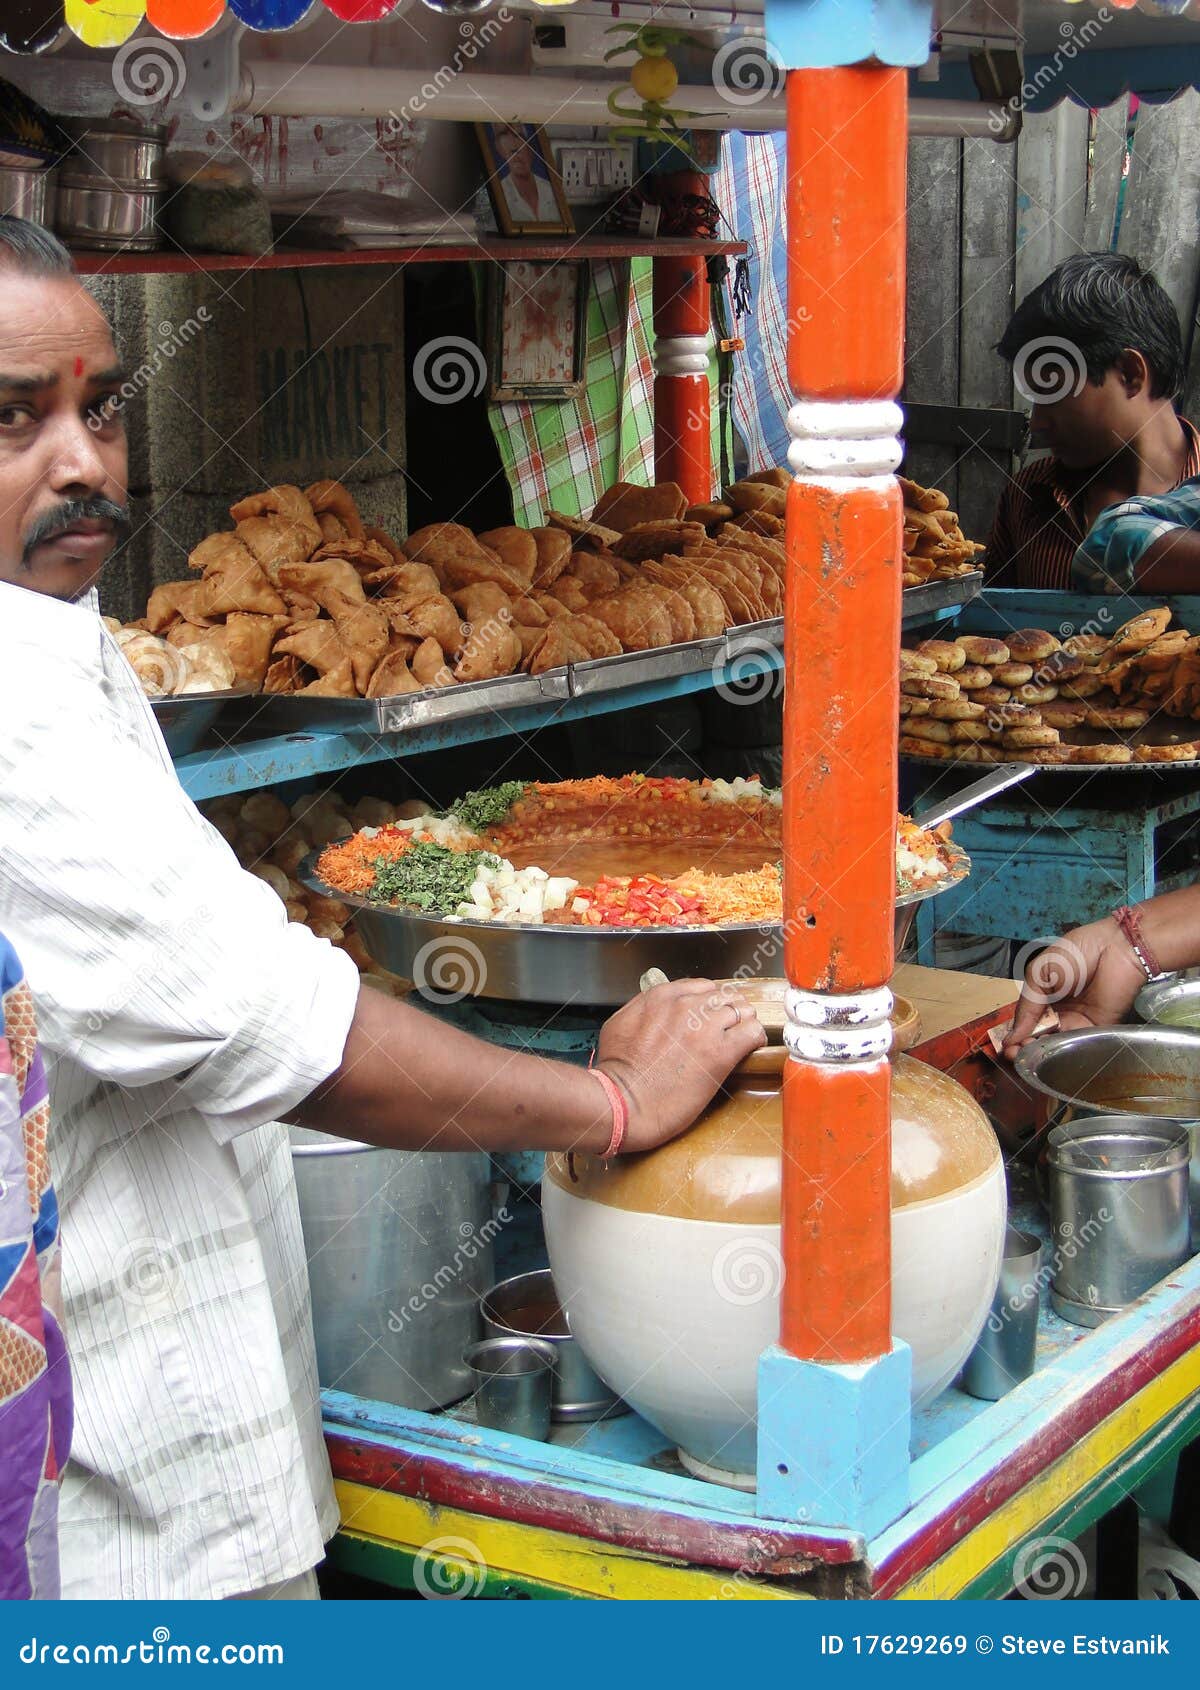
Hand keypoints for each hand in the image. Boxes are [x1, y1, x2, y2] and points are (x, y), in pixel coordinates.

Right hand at [594, 978, 765, 1153]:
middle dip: (729, 1011)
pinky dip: (754, 1038)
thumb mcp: (621, 1022)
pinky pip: (752, 1032)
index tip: (711, 1015)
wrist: (624, 1102)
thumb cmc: (617, 1070)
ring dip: (743, 1023)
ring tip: (740, 1039)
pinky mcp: (721, 1052)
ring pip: (743, 1010)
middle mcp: (686, 1006)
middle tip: (728, 1029)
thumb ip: (644, 1007)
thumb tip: (659, 1008)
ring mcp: (705, 1027)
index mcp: (662, 996)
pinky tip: (749, 1048)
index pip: (703, 986)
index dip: (711, 1002)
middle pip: (725, 997)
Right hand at [1003, 917, 1145, 1057]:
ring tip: (1026, 1056)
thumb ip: (1026, 1006)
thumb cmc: (1073, 954)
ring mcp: (1077, 1023)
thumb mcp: (1039, 974)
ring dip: (1039, 1053)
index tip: (1004, 1046)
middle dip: (1024, 1048)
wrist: (1114, 949)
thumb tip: (1010, 1037)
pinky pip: (1077, 1044)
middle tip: (1014, 1055)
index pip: (1025, 1022)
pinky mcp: (1097, 1030)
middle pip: (1038, 1037)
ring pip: (1054, 1044)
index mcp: (1043, 998)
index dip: (1013, 1035)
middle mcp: (1059, 1014)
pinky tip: (1047, 1054)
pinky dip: (1061, 1052)